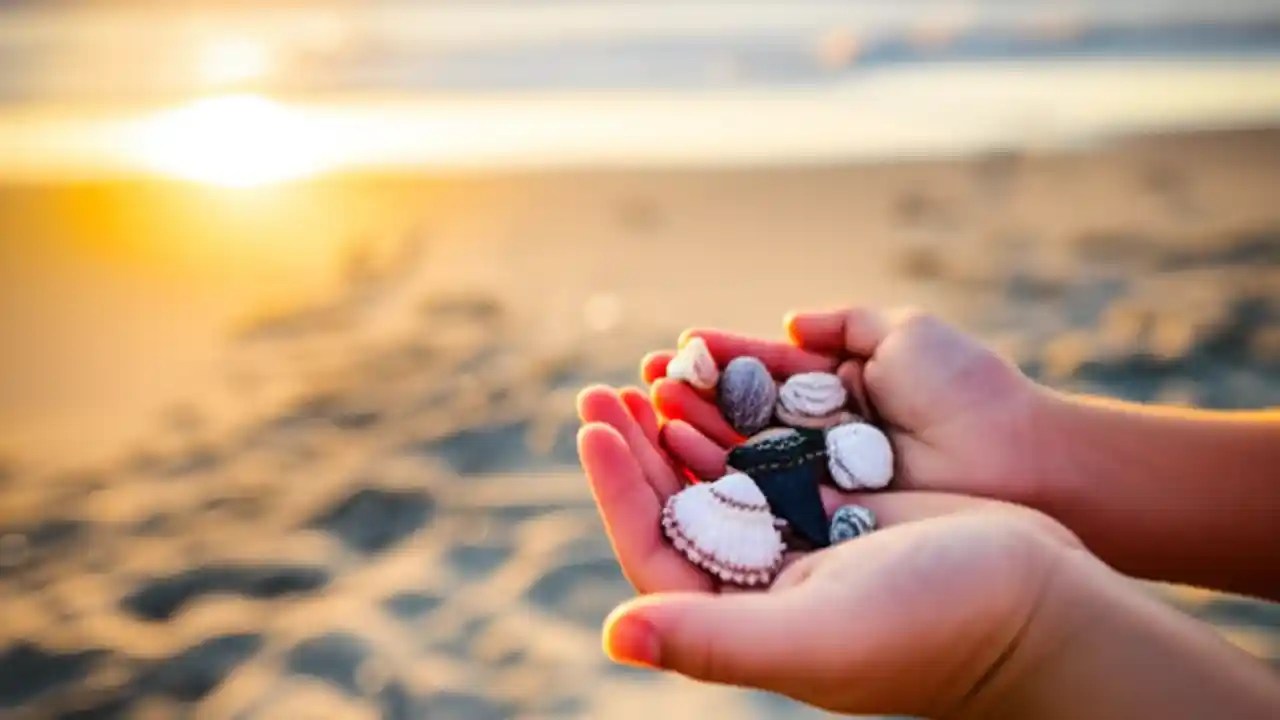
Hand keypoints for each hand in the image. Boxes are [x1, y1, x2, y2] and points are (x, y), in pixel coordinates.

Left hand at [577, 387, 1085, 715]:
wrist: (1040, 602)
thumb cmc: (932, 627)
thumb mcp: (815, 635)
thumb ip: (712, 639)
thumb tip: (611, 635)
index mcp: (743, 621)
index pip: (653, 550)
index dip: (615, 491)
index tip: (594, 428)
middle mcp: (763, 587)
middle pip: (677, 510)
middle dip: (635, 450)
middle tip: (601, 391)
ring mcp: (802, 545)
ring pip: (719, 480)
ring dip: (680, 430)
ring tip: (648, 378)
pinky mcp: (841, 511)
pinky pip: (770, 461)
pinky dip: (740, 426)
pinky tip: (720, 387)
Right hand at [644, 308, 1049, 504]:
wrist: (1024, 463)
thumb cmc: (970, 394)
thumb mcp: (908, 336)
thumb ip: (847, 325)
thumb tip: (788, 324)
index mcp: (841, 397)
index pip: (761, 378)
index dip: (716, 363)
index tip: (670, 351)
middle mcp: (822, 444)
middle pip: (739, 420)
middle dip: (685, 401)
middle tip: (631, 387)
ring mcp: (822, 487)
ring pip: (740, 458)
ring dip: (688, 436)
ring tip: (639, 414)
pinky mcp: (825, 526)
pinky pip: (759, 497)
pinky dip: (717, 476)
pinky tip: (674, 455)